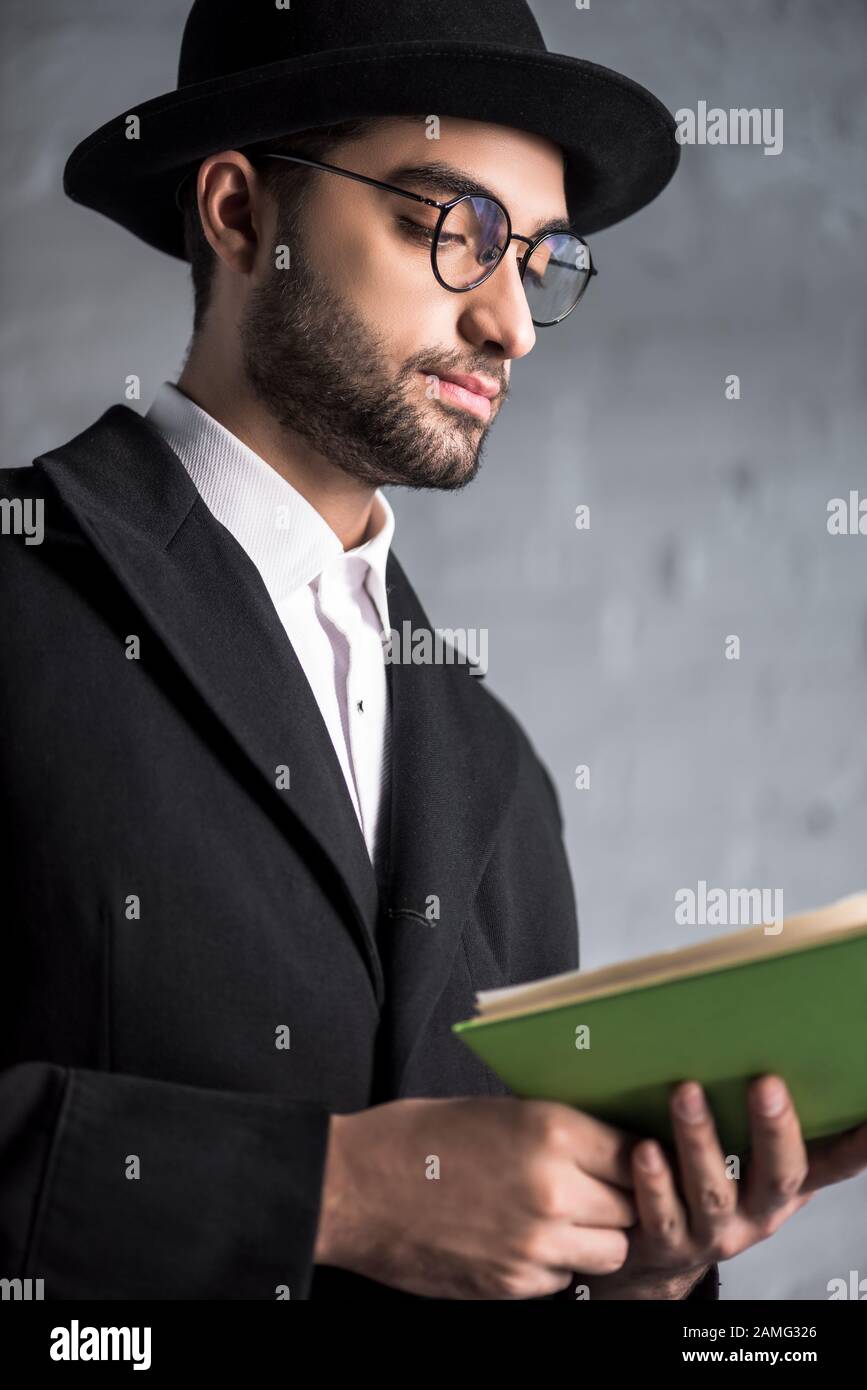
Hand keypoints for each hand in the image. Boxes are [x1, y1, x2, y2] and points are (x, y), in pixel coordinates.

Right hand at [314, 1095, 638, 1298]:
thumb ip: (554, 1130)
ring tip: (565, 1217)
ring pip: (611, 1251)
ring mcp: (535, 1244)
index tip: (627, 1155)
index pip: (635, 1151)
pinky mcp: (513, 1285)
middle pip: (632, 1205)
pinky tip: (523, 1239)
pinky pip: (565, 1278)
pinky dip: (556, 1264)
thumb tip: (604, 1142)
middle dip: (618, 1197)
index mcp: (549, 1131)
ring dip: (596, 1235)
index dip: (635, 1154)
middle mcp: (553, 1190)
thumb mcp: (495, 1110)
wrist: (352, 1189)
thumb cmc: (416, 1137)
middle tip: (596, 1186)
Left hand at [584, 1074, 866, 1298]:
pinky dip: (653, 1183)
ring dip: (700, 1142)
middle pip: (776, 1176)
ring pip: (712, 1192)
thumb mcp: (752, 1170)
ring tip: (687, 1095)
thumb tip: (800, 1071)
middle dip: (774, 1131)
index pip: (831, 1166)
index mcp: (782, 1191)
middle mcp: (756, 1215)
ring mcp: (712, 1234)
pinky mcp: (665, 1244)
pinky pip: (661, 1216)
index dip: (856, 1148)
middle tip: (767, 1085)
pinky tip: (644, 1149)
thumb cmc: (713, 1191)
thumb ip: (771, 1134)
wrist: (660, 1258)